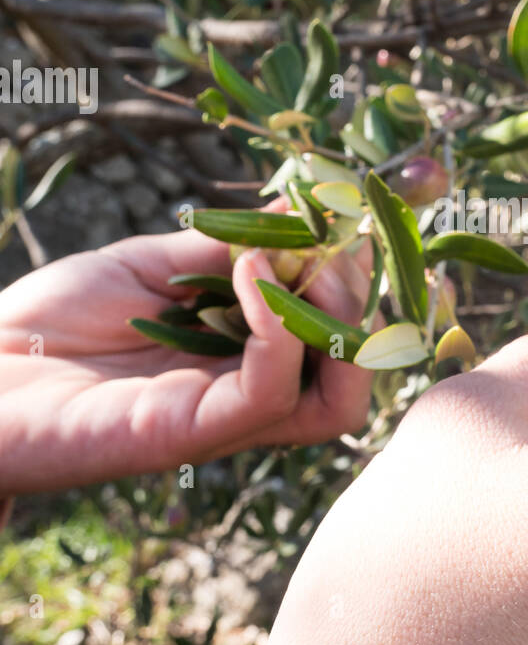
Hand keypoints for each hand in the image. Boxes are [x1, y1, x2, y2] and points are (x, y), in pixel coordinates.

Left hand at [0, 217, 372, 496]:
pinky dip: (278, 327)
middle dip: (357, 301)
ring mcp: (220, 421)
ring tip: (298, 263)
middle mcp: (245, 398)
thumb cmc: (53, 324)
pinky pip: (266, 393)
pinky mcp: (186, 435)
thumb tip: (296, 210)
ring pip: (334, 402)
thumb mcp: (150, 265)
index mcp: (243, 361)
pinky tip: (250, 271)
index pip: (337, 336)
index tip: (335, 214)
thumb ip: (223, 248)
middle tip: (327, 245)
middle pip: (352, 376)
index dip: (351, 276)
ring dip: (335, 322)